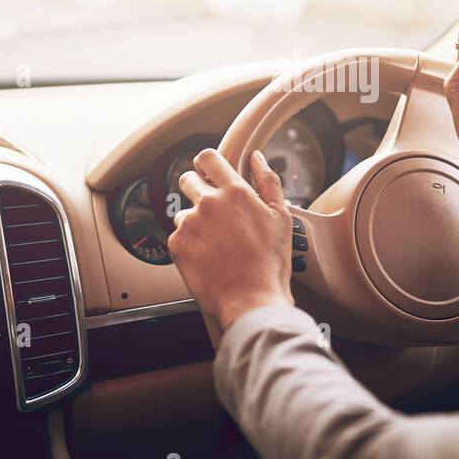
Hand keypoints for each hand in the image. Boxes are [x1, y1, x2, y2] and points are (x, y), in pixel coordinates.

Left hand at [168, 148, 294, 330]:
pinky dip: (189, 244)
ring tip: (216, 244)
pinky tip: (208, 257)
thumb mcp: (281, 217)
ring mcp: (190, 223)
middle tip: (213, 212)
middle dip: (197, 190)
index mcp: (235, 192)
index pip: (208, 158)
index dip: (206, 162)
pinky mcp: (177, 244)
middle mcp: (208, 202)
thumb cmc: (270, 262)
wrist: (252, 300)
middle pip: (187, 180)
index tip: (207, 171)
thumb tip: (257, 158)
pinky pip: (178, 236)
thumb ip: (268, 181)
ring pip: (183, 212)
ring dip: (195, 221)